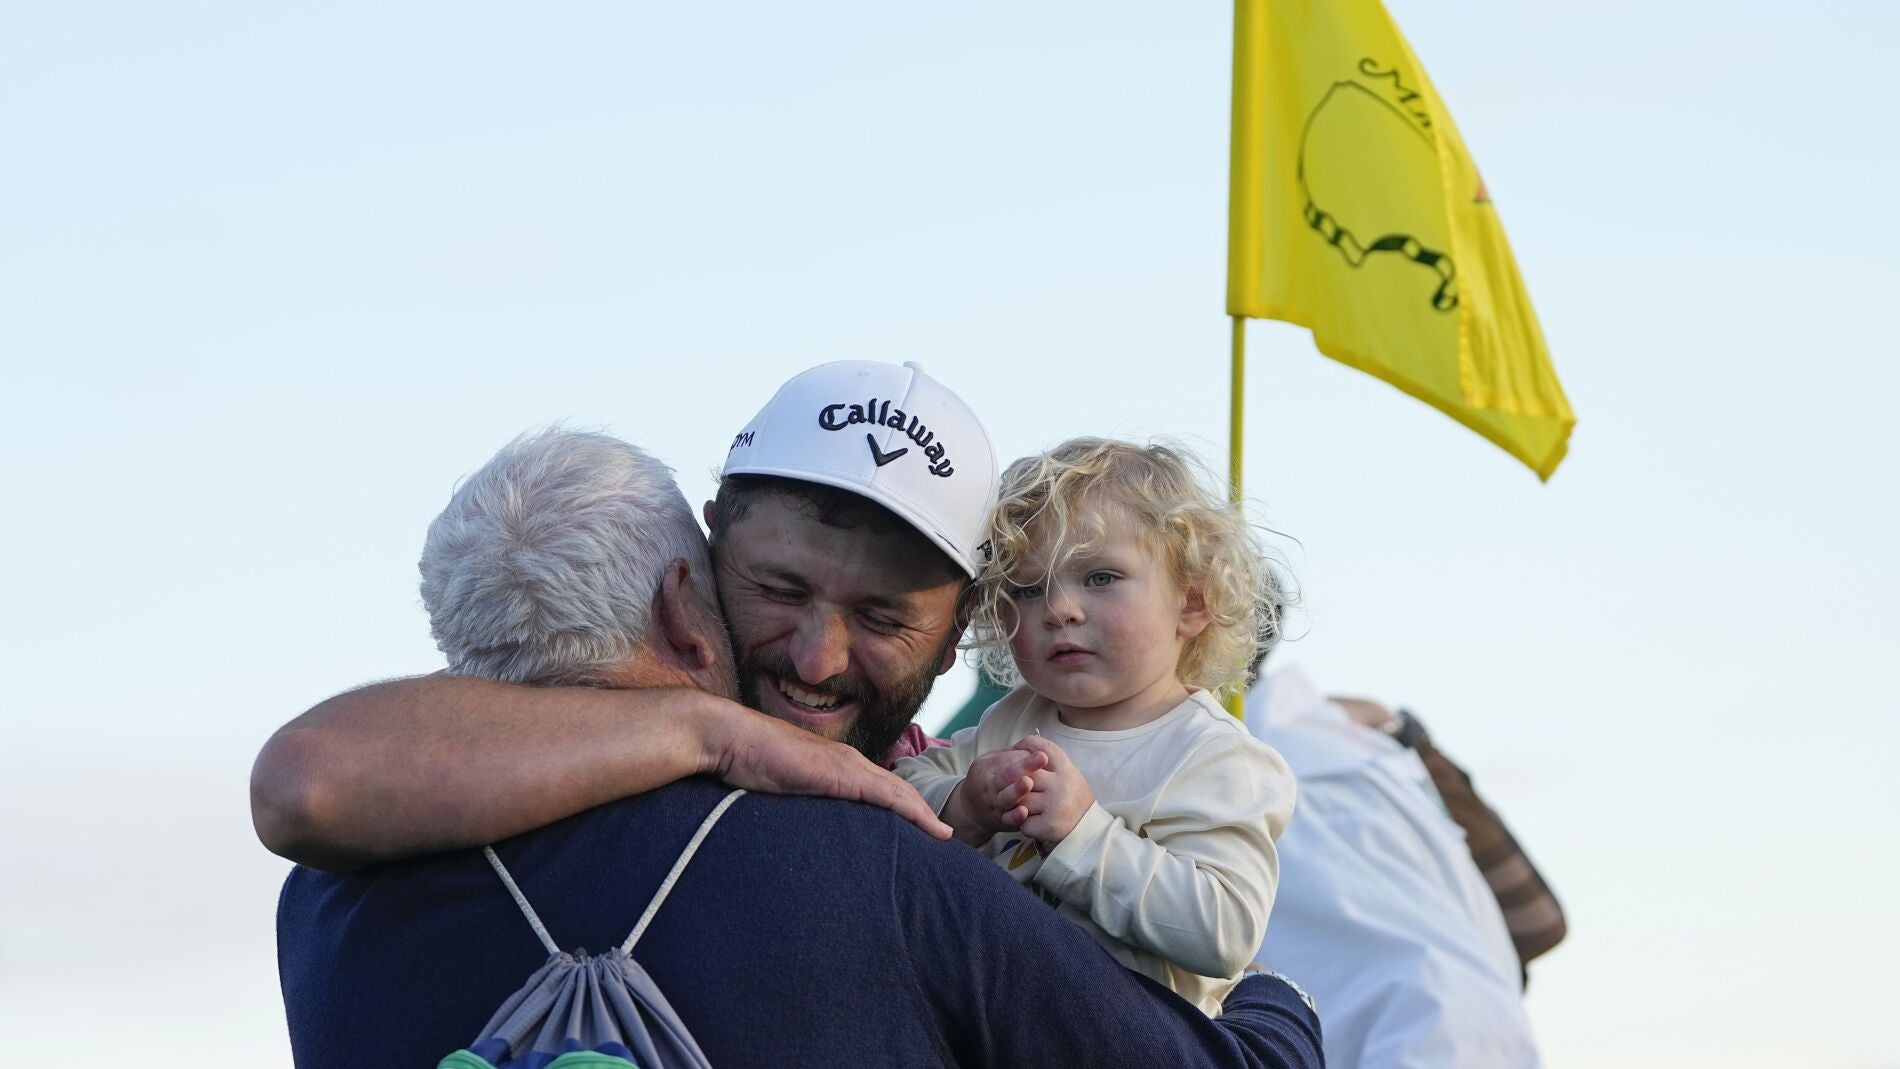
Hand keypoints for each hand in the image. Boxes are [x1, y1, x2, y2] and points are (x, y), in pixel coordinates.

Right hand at [706, 702, 951, 839]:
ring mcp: (848, 765)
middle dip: (922, 814)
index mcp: (837, 766)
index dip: (904, 809)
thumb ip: (800, 802)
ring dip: (925, 816)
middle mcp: (850, 762)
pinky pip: (889, 796)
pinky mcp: (842, 774)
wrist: (730, 739)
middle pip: (899, 792)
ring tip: (945, 838)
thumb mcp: (782, 788)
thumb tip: (803, 830)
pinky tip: (932, 829)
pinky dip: (915, 813)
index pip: (881, 790)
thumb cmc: (747, 762)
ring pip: (901, 794)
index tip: (921, 832)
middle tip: (943, 840)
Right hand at [943, 746, 1048, 845]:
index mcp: (988, 769)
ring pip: (1006, 798)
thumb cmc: (988, 781)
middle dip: (1024, 767)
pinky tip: (1024, 812)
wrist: (969, 811)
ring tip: (1028, 782)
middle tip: (1041, 758)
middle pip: (1006, 776)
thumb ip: (1010, 754)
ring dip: (1017, 791)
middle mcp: (991, 787)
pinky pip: (1007, 820)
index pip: (1006, 760)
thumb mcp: (991, 763)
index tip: (1042, 753)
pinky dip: (1015, 817)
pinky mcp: (1002, 821)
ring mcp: (996, 805)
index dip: (1024, 757)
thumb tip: (1034, 744)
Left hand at [1013, 735, 1093, 848]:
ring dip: (1018, 806)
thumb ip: (1050, 765)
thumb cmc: (1074, 801)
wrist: (1089, 831)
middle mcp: (1061, 785)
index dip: (1029, 744)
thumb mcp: (1069, 777)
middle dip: (1016, 782)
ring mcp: (1055, 806)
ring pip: (1020, 800)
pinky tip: (1034, 824)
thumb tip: (1022, 748)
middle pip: (1025, 775)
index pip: (1046, 748)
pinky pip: (1023, 822)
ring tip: (1028, 809)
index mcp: (1067, 770)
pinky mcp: (1048, 826)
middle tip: (1014, 787)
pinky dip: (1024, 825)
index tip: (1018, 746)